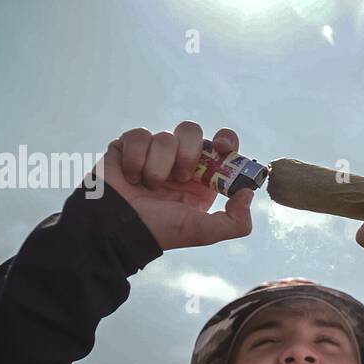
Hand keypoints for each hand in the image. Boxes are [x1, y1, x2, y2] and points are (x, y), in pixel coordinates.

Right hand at [99, 121, 253, 249]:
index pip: (221, 145)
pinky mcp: (128, 146)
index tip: (222, 147)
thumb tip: (248, 193)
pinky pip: (138, 135)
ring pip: (164, 136)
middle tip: (180, 177)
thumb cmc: (160, 230)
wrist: (115, 228)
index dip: (226, 139)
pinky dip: (134, 158)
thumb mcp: (204, 232)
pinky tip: (130, 177)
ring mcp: (153, 152)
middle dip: (187, 153)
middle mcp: (180, 161)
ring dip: (157, 165)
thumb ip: (236, 221)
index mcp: (202, 177)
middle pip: (192, 131)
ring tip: (148, 187)